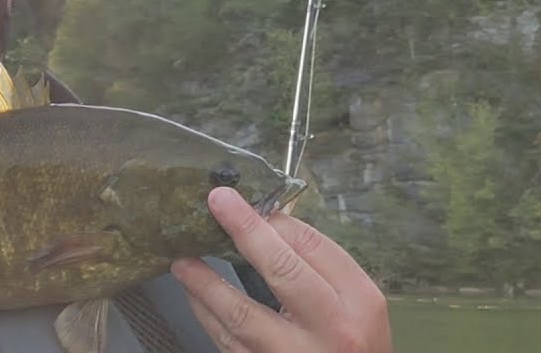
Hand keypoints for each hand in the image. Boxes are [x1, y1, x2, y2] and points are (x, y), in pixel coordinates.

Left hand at [171, 187, 391, 352]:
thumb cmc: (352, 339)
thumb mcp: (356, 301)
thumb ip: (319, 264)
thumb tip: (267, 225)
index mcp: (358, 302)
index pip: (314, 248)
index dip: (274, 220)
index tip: (242, 202)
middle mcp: (332, 330)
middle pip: (283, 272)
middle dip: (246, 232)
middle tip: (217, 203)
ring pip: (242, 317)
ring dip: (206, 284)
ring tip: (182, 261)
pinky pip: (229, 343)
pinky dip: (208, 316)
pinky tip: (195, 297)